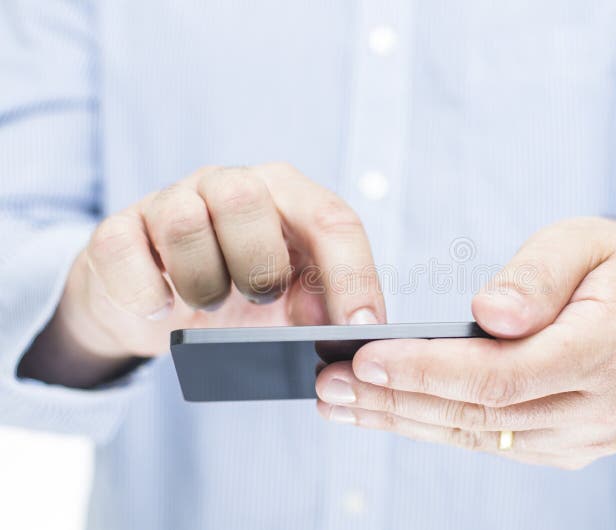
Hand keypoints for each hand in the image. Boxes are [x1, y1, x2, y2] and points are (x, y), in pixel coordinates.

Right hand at [20, 164, 385, 386]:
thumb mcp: (285, 300)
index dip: (351, 274)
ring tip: (209, 307)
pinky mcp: (118, 229)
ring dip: (202, 282)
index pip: (330, 218)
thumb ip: (317, 306)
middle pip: (246, 196)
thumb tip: (347, 328)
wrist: (153, 306)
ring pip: (183, 220)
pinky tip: (160, 309)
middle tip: (259, 300)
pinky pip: (124, 248)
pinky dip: (146, 292)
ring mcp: (169, 201)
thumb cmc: (233, 295)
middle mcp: (228, 184)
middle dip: (260, 265)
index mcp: (284, 196)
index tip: (359, 328)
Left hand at [316, 218, 615, 468]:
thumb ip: (537, 276)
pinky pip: (489, 441)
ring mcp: (585, 436)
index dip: (429, 371)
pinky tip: (387, 410)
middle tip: (331, 385)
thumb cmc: (614, 264)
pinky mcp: (564, 445)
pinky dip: (432, 425)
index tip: (365, 358)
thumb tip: (489, 316)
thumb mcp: (582, 241)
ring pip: (477, 436)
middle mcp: (601, 407)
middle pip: (481, 413)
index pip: (503, 374)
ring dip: (403, 419)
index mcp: (610, 349)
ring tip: (341, 402)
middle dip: (397, 399)